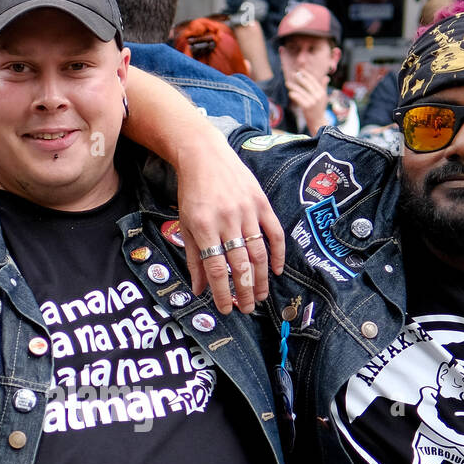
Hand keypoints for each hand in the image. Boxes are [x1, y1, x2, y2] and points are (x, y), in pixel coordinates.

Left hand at [174, 129, 285, 315]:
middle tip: (247, 309)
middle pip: (240, 264)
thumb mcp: (186, 224)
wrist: (204, 155)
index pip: (217, 268)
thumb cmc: (192, 192)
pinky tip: (276, 271)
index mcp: (204, 227)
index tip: (226, 309)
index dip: (223, 292)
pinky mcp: (261, 202)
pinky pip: (274, 233)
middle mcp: (227, 219)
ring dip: (260, 278)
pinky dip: (278, 254)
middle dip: (245, 291)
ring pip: (258, 252)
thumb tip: (198, 290)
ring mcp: (247, 210)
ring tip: (259, 296)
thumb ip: (193, 258)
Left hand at [286, 68, 328, 130]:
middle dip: (299, 78)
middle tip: (293, 74)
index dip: (306, 75)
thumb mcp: (323, 97)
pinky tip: (290, 93)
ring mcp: (313, 101)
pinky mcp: (307, 107)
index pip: (313, 81)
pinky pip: (299, 99)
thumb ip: (323, 87)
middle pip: (307, 84)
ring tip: (287, 83)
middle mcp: (318, 96)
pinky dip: (294, 96)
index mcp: (321, 92)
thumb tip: (326, 77)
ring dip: (293, 87)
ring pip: (301, 91)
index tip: (300, 70)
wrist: (318, 122)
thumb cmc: (319, 109)